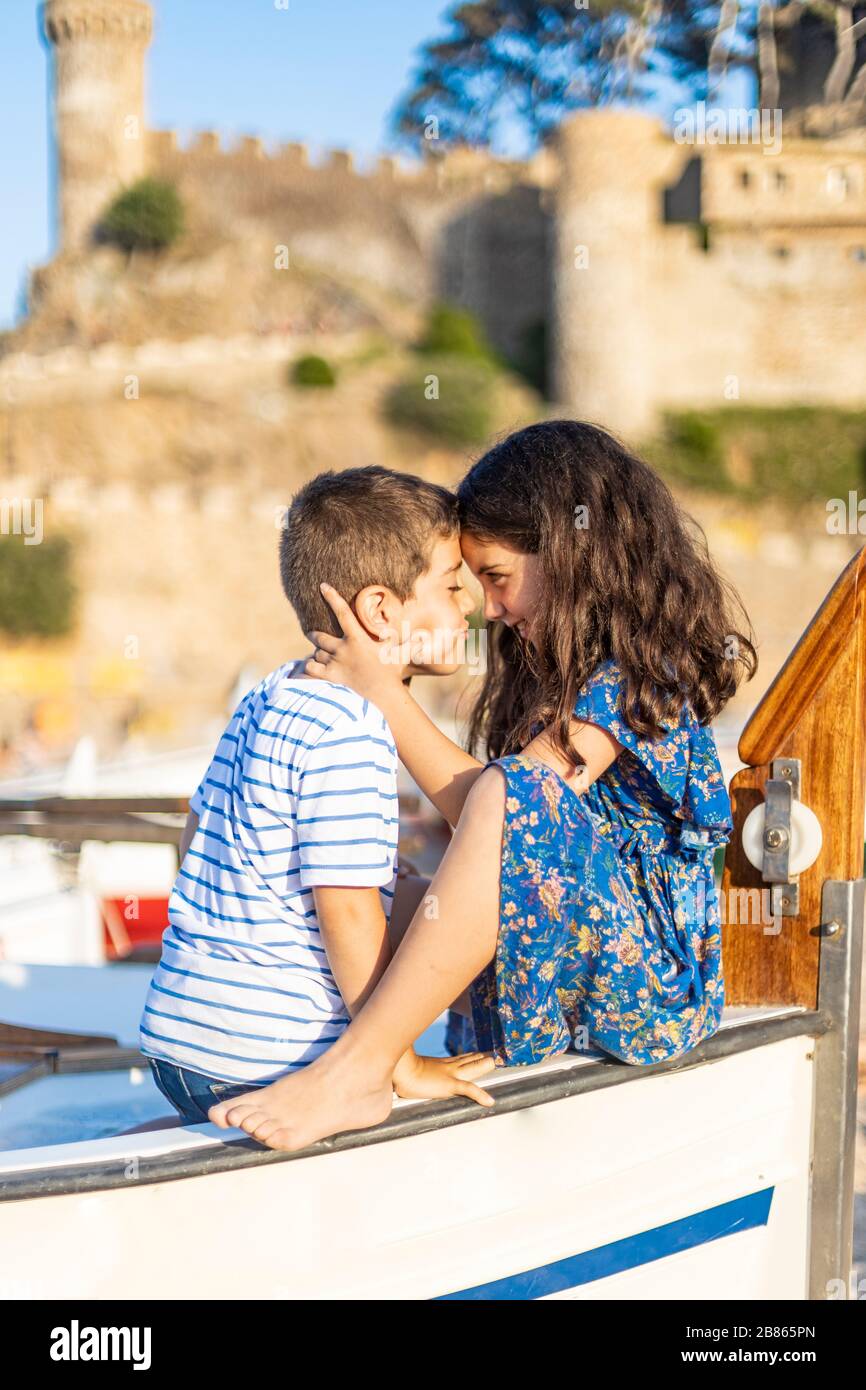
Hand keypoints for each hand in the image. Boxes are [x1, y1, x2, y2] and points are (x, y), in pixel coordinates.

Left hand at [304, 583, 405, 703]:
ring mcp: (333, 663)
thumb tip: (423, 638)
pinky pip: (310, 667)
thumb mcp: (399, 657)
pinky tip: (315, 669)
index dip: (331, 597)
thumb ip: (410, 645)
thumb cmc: (390, 676)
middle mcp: (342, 648)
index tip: (322, 586)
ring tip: (321, 658)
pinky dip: (310, 667)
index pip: (342, 612)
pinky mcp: (327, 677)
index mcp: (357, 639)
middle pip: (319, 636)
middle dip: (314, 635)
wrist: (380, 698)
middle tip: (314, 635)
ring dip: (317, 654)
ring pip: (315, 653)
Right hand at [392, 1048, 495, 1106]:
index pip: (458, 1059)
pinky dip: (480, 1094)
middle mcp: (447, 1067)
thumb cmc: (398, 1069)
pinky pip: (469, 1088)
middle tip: (493, 1055)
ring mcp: (450, 1074)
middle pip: (468, 1060)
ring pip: (472, 1068)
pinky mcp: (450, 1084)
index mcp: (439, 1064)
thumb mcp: (406, 1068)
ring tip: (494, 1064)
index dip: (469, 1056)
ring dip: (483, 1066)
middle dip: (480, 1058)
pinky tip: (489, 1101)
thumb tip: (401, 1074)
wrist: (398, 1070)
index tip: (478, 1053)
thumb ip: (410, 1070)